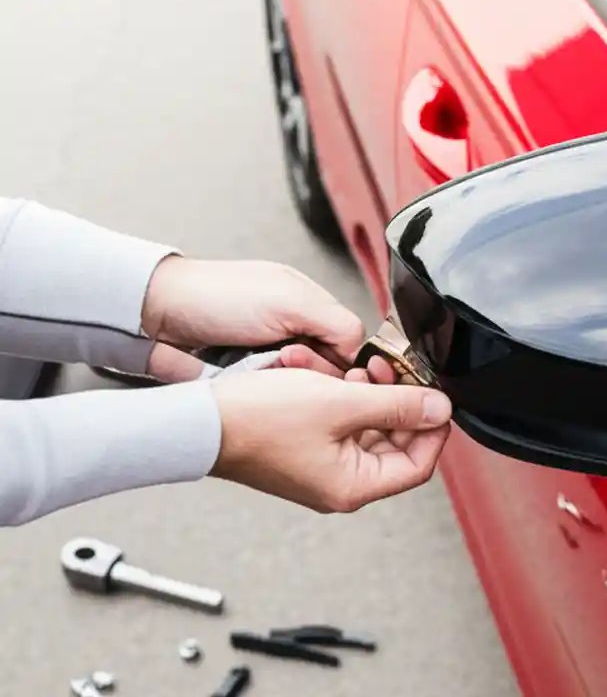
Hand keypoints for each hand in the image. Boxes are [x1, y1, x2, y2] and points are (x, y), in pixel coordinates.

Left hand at [142, 257, 363, 379]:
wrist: (154, 316)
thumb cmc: (214, 297)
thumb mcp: (290, 301)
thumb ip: (337, 322)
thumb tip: (362, 352)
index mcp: (311, 306)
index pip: (352, 345)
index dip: (349, 364)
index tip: (342, 377)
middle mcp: (294, 333)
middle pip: (329, 372)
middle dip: (315, 375)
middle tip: (289, 363)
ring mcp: (270, 359)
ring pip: (302, 390)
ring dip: (290, 387)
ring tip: (266, 371)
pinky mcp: (248, 382)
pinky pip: (273, 399)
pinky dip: (267, 397)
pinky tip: (255, 389)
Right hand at [210, 368, 451, 511]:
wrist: (198, 421)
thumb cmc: (257, 420)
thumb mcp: (341, 403)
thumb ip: (397, 405)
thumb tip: (439, 409)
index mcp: (354, 486)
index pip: (418, 465)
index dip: (431, 428)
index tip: (433, 396)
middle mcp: (339, 484)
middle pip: (394, 443)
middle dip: (394, 400)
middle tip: (387, 369)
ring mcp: (321, 468)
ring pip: (365, 427)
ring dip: (364, 392)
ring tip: (351, 367)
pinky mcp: (304, 450)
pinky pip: (338, 422)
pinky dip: (339, 396)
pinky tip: (326, 373)